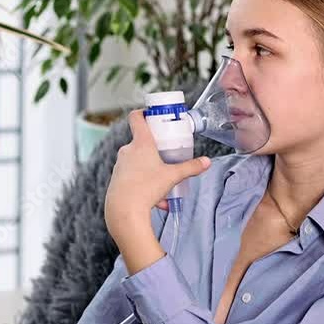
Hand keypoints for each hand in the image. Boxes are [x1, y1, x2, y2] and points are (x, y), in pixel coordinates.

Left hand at [104, 109, 210, 241]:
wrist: (123, 211)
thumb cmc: (146, 188)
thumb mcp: (173, 176)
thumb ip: (190, 168)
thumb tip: (206, 162)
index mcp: (140, 143)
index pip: (137, 117)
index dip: (144, 112)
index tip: (152, 115)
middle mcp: (127, 150)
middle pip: (141, 141)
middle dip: (155, 147)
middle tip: (167, 153)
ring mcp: (120, 165)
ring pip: (138, 162)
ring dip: (151, 170)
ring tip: (165, 185)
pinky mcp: (116, 179)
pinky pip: (134, 177)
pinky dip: (145, 184)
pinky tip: (157, 201)